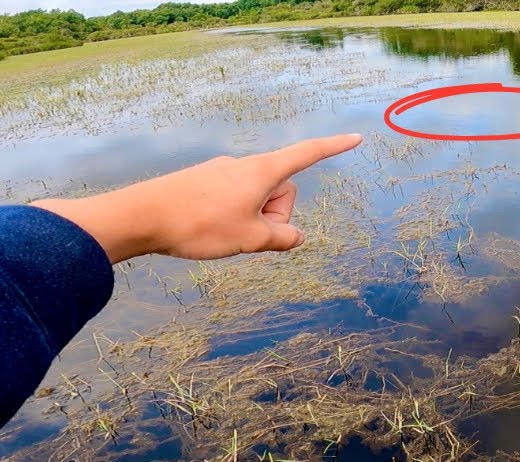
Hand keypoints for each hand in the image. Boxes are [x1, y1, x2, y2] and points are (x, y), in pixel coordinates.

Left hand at [31, 134, 362, 263]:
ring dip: (253, 221)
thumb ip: (282, 238)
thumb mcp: (250, 239)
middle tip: (250, 235)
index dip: (333, 148)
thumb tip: (295, 237)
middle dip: (276, 216)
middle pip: (281, 191)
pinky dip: (233, 218)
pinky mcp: (204, 183)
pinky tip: (207, 230)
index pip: (306, 155)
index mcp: (261, 172)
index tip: (354, 139)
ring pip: (257, 199)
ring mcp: (222, 173)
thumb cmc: (199, 225)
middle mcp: (243, 166)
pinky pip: (235, 200)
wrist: (140, 216)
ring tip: (224, 235)